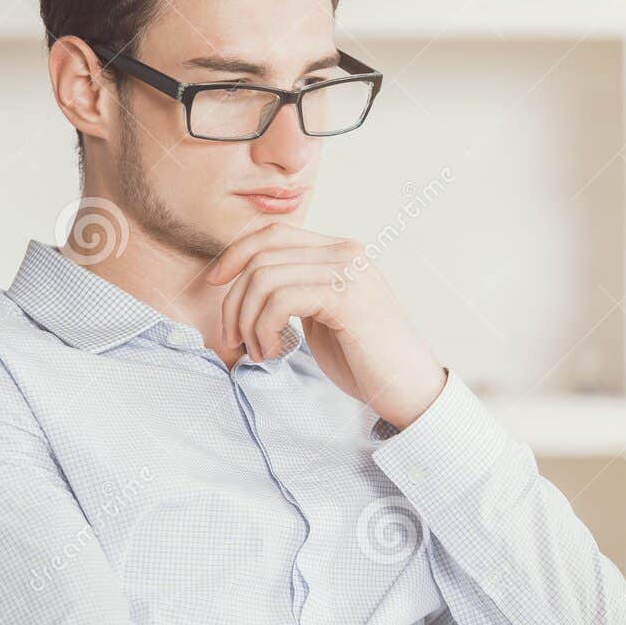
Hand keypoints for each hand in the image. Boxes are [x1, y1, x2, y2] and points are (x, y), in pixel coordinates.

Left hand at [206, 222, 446, 428]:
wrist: (411, 390)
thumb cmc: (366, 361)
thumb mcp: (323, 317)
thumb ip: (297, 292)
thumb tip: (247, 285)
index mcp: (340, 252)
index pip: (273, 234)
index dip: (235, 253)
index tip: (214, 283)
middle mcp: (346, 252)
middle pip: (262, 255)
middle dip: (234, 300)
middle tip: (233, 339)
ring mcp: (348, 271)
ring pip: (265, 278)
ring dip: (247, 321)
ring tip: (258, 351)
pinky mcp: (346, 297)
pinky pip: (280, 300)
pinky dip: (264, 328)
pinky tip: (273, 351)